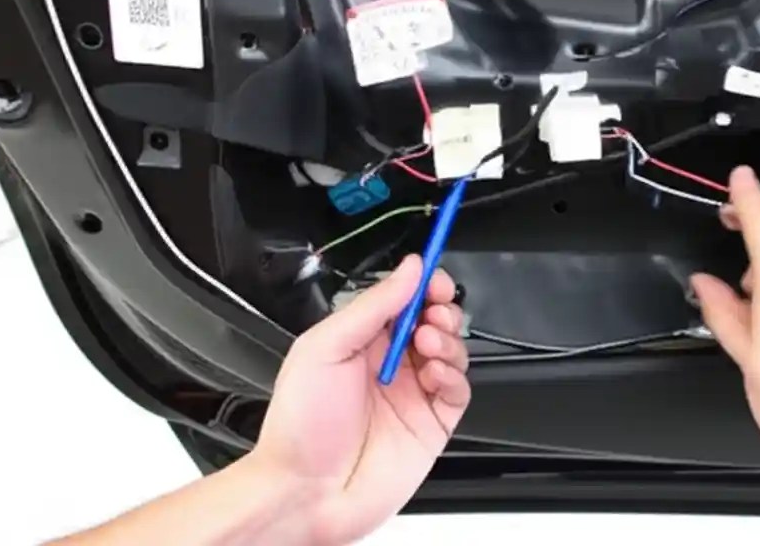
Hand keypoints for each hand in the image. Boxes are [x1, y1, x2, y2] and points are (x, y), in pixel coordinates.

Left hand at [250, 255, 469, 543]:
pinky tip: (435, 374)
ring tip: (427, 344)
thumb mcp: (326, 347)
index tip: (434, 277)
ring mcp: (413, 394)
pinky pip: (459, 389)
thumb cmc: (300, 426)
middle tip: (435, 311)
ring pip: (452, 352)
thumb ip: (373, 305)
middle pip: (434, 322)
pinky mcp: (432, 424)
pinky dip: (454, 374)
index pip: (403, 300)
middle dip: (442, 309)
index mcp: (361, 340)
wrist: (307, 490)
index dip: (424, 285)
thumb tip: (409, 270)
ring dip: (447, 339)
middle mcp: (389, 365)